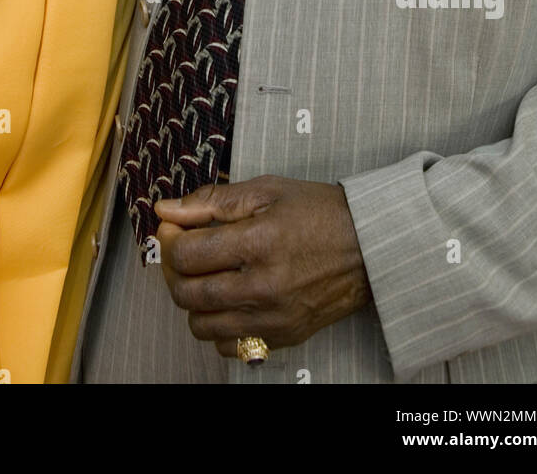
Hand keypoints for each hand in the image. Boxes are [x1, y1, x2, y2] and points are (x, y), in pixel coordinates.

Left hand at [155, 175, 371, 356]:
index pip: (186, 254)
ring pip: (201, 325)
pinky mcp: (284, 337)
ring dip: (193, 300)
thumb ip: (212, 201)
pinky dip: (219, 326)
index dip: (169, 239)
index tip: (174, 228)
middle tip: (184, 250)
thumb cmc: (319, 212)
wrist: (370, 245)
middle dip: (174, 270)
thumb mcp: (266, 191)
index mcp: (259, 243)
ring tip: (207, 275)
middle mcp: (264, 287)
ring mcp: (274, 318)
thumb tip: (166, 208)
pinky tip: (228, 300)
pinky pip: (229, 346)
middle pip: (187, 293)